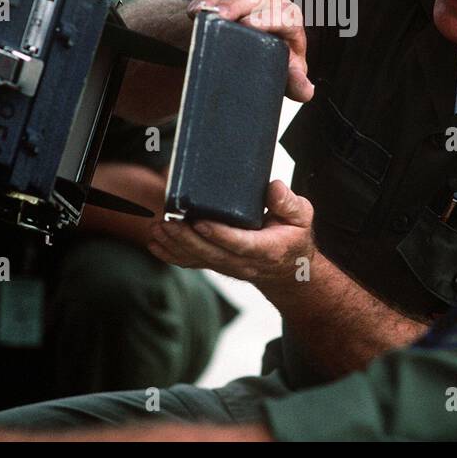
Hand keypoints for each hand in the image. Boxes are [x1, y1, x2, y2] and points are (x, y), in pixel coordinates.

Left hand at [149, 180, 315, 292]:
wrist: (288, 270)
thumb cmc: (293, 237)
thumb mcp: (301, 217)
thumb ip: (289, 203)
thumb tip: (273, 187)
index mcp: (266, 249)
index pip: (240, 243)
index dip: (219, 234)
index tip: (201, 222)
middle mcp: (244, 262)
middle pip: (211, 253)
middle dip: (187, 239)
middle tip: (168, 222)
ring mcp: (228, 266)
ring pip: (198, 259)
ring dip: (175, 245)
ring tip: (157, 227)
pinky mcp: (216, 265)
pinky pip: (191, 263)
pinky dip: (171, 255)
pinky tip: (155, 243)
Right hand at [189, 0, 314, 101]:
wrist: (259, 45)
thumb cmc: (277, 58)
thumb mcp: (287, 71)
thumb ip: (297, 82)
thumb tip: (307, 91)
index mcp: (291, 17)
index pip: (284, 15)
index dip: (267, 18)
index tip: (249, 25)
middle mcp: (273, 0)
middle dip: (238, 5)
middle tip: (221, 16)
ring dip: (218, 0)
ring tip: (203, 12)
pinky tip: (195, 11)